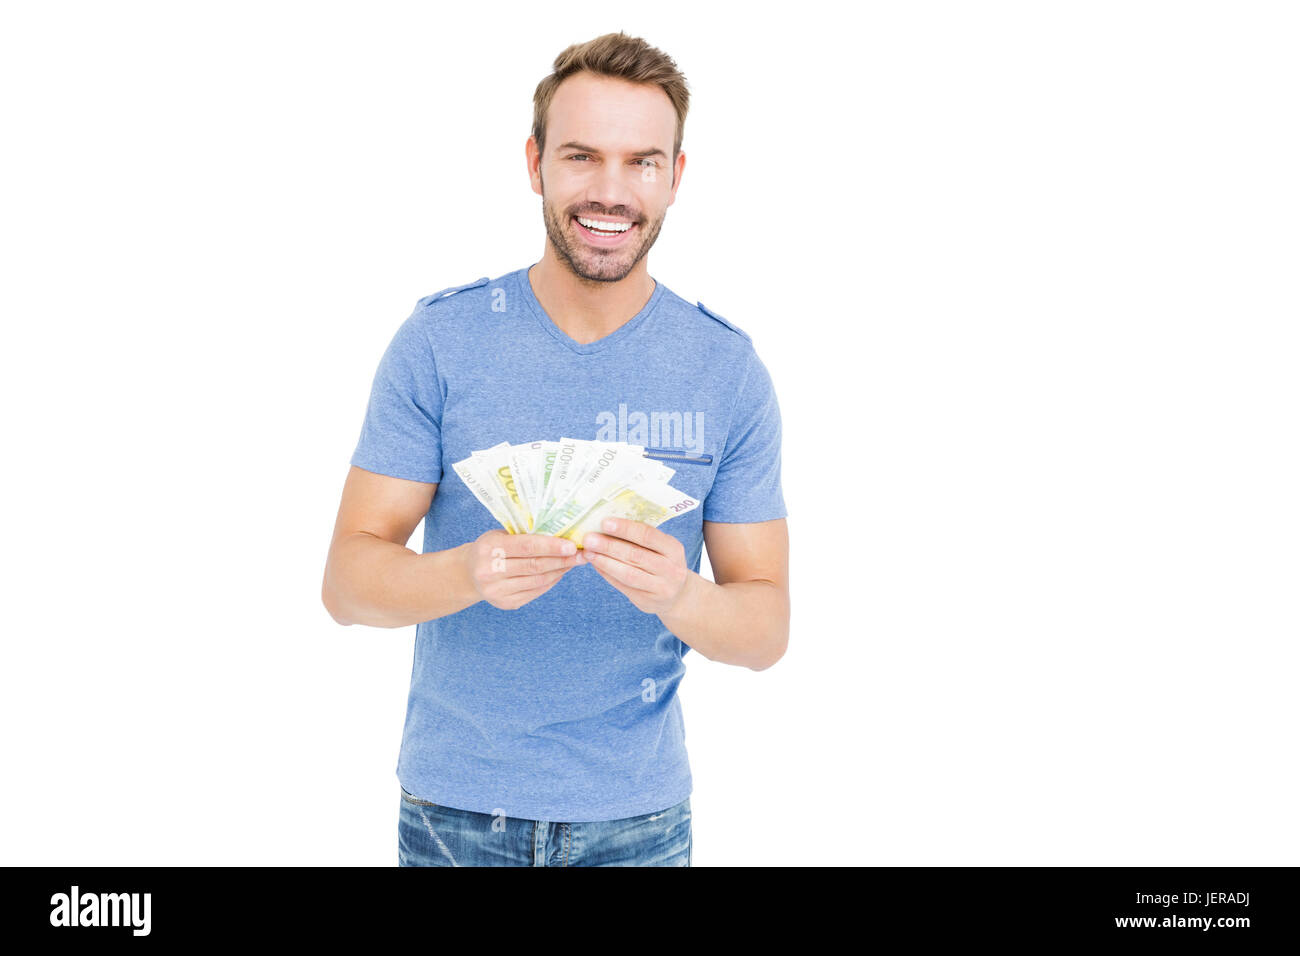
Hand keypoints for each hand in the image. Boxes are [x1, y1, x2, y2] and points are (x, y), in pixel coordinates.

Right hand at [462, 529, 584, 609]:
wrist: (469, 573)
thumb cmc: (491, 547)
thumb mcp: (500, 535)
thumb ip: (525, 535)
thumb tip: (562, 536)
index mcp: (490, 548)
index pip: (527, 547)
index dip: (552, 547)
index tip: (573, 545)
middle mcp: (491, 571)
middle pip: (535, 566)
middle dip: (562, 560)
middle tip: (582, 554)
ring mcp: (497, 591)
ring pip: (538, 581)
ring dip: (560, 571)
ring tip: (574, 562)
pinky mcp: (506, 603)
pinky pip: (535, 591)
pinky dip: (551, 581)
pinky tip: (560, 572)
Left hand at [580, 517, 690, 616]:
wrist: (678, 596)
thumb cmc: (664, 563)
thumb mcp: (663, 548)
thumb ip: (642, 538)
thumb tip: (608, 525)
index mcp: (674, 549)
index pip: (648, 536)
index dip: (625, 529)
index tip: (605, 522)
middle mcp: (671, 570)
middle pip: (635, 555)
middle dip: (609, 546)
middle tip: (588, 539)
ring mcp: (660, 588)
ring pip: (628, 573)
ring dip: (605, 562)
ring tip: (588, 552)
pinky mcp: (646, 601)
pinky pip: (623, 586)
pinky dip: (607, 574)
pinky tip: (596, 564)